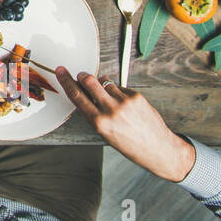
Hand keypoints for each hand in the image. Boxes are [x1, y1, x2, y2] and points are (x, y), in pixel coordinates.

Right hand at [57, 67, 195, 181]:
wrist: (159, 148)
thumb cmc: (132, 146)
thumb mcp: (105, 134)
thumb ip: (93, 114)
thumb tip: (83, 96)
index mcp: (99, 122)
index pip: (77, 96)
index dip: (66, 81)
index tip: (62, 72)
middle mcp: (111, 110)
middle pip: (89, 81)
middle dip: (83, 76)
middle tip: (82, 76)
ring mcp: (124, 102)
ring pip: (105, 81)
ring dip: (102, 84)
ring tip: (108, 96)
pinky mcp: (136, 96)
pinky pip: (120, 87)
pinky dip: (118, 91)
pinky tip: (123, 102)